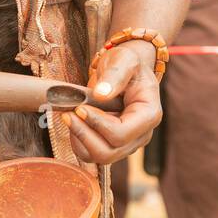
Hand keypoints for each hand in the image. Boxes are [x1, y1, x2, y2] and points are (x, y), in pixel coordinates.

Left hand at [62, 43, 161, 165]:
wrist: (125, 70)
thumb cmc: (127, 64)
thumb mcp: (124, 60)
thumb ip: (115, 75)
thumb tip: (101, 94)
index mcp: (149, 115)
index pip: (122, 133)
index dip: (97, 124)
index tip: (80, 108)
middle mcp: (141, 135)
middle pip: (110, 152)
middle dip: (84, 134)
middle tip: (68, 113)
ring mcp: (128, 143)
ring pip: (100, 157)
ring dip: (79, 139)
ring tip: (68, 116)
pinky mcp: (113, 145)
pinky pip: (92, 155)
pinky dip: (78, 142)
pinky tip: (73, 123)